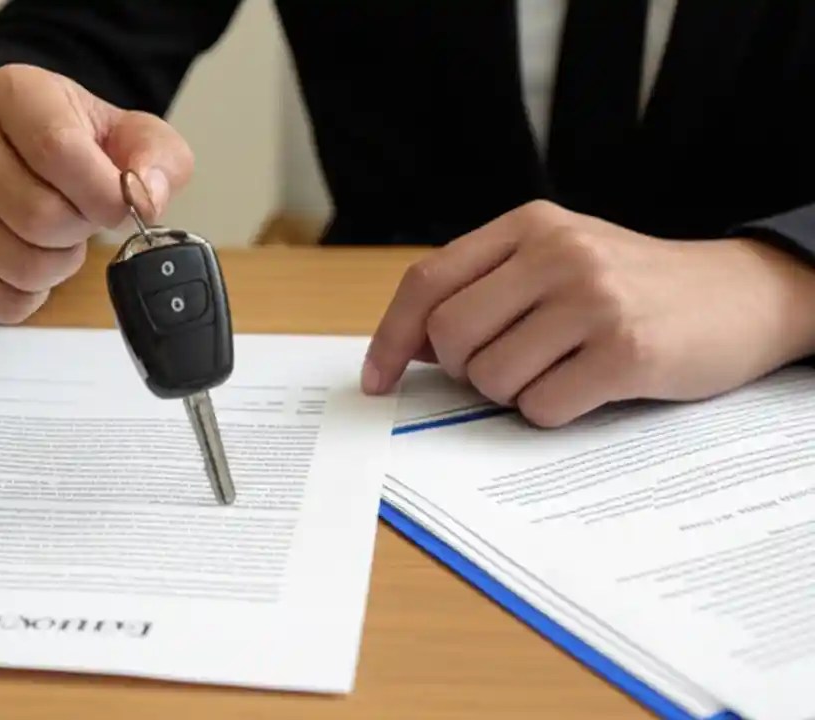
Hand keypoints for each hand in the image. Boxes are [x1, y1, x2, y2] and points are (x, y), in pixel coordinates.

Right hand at [0, 64, 193, 322]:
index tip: (117, 203)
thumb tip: (145, 196)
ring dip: (60, 266)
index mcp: (13, 94)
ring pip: (20, 265)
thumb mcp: (135, 137)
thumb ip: (157, 160)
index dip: (101, 192)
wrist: (25, 159)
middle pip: (38, 216)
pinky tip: (31, 260)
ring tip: (58, 238)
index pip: (56, 149)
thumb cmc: (81, 147)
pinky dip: (31, 296)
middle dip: (80, 231)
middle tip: (83, 218)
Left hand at [362, 200, 814, 426]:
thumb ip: (487, 289)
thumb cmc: (633, 286)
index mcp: (529, 225)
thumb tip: (413, 348)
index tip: (378, 378)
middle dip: (464, 371)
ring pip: (492, 378)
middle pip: (451, 335)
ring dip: (511, 394)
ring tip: (557, 371)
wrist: (743, 294)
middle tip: (506, 369)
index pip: (428, 281)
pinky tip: (587, 388)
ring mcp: (593, 299)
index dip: (392, 337)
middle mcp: (557, 253)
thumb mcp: (559, 260)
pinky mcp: (625, 351)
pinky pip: (541, 407)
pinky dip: (551, 412)